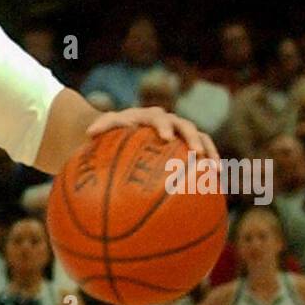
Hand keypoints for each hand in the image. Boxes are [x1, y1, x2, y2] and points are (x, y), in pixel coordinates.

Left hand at [86, 106, 218, 162]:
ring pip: (201, 140)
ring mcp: (182, 135)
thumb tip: (88, 132)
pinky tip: (215, 188)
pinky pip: (202, 157)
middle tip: (196, 153)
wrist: (122, 132)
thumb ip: (101, 127)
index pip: (159, 118)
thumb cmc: (111, 132)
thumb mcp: (104, 129)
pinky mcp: (188, 148)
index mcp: (151, 117)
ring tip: (216, 171)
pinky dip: (208, 169)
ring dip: (209, 154)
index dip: (164, 126)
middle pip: (187, 127)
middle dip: (193, 140)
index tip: (166, 138)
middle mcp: (170, 123)